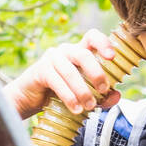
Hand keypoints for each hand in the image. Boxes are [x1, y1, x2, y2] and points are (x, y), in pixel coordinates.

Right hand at [5, 28, 122, 119]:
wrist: (29, 99)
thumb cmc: (58, 94)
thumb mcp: (83, 95)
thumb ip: (101, 95)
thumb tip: (116, 96)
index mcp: (78, 52)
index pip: (92, 37)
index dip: (104, 43)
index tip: (112, 57)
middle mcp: (65, 51)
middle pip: (83, 54)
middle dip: (96, 72)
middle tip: (103, 90)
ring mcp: (52, 58)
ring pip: (70, 71)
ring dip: (82, 90)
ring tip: (89, 106)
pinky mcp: (41, 70)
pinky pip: (57, 82)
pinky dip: (68, 96)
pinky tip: (76, 109)